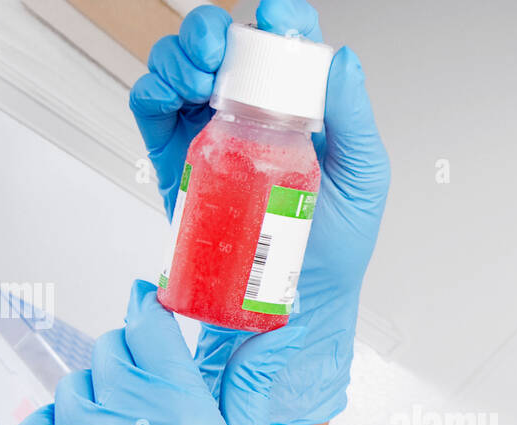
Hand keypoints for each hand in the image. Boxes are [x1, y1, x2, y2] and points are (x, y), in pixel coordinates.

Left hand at [14, 280, 303, 424]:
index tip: (166, 312)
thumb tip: (270, 335)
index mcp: (177, 413)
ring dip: (102, 392)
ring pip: (75, 387)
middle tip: (165, 388)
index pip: (147, 323)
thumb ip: (248, 390)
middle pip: (111, 350)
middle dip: (138, 356)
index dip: (157, 309)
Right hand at [131, 0, 390, 424]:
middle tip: (220, 50)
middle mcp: (252, 112)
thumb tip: (344, 63)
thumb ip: (355, 120)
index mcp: (300, 107)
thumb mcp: (363, 181)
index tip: (277, 17)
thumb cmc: (334, 247)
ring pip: (181, 67)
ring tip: (198, 77)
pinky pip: (152, 108)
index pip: (286, 48)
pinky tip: (174, 95)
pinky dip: (154, 87)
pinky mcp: (178, 159)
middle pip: (223, 45)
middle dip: (213, 31)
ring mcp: (211, 132)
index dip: (280, 21)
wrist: (297, 303)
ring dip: (180, 55)